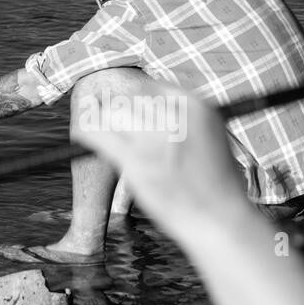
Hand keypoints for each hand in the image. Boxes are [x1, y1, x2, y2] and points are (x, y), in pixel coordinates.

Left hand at [70, 78, 250, 244]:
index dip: (132, 97)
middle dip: (118, 110)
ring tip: (105, 130)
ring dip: (105, 121)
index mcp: (194, 105)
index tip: (124, 107)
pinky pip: (97, 134)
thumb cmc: (216, 182)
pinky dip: (87, 131)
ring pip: (111, 113)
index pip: (148, 85)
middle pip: (127, 97)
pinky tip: (82, 134)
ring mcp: (154, 139)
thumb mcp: (208, 134)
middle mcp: (173, 116)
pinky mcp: (136, 162)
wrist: (220, 219)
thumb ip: (180, 116)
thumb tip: (144, 104)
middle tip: (114, 124)